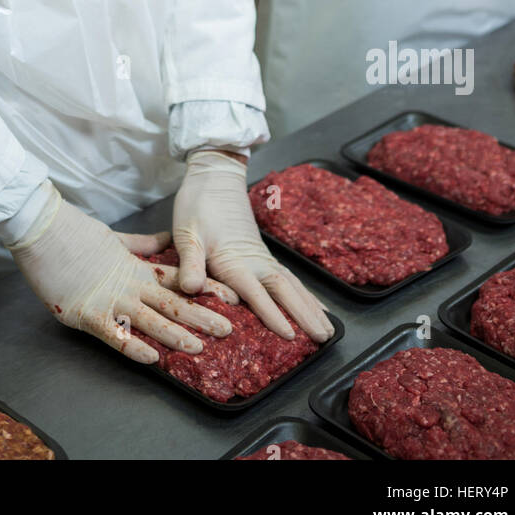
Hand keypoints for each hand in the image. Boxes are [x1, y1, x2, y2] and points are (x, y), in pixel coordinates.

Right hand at [6, 186, 234, 364]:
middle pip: (171, 302)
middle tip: (229, 330)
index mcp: (136, 269)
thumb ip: (143, 246)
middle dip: (201, 317)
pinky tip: (152, 358)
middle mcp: (128, 285)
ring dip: (175, 334)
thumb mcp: (115, 239)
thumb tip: (165, 241)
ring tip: (199, 347)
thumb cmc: (74, 234)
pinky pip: (114, 334)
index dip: (206, 290)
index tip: (232, 298)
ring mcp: (109, 300)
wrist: (42, 228)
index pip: (179, 280)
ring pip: (149, 319)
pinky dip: (133, 347)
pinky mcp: (86, 313)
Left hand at [173, 149, 333, 342]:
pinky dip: (305, 293)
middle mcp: (254, 260)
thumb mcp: (186, 233)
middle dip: (305, 315)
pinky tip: (314, 304)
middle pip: (285, 290)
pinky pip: (289, 276)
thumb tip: (191, 288)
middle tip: (324, 339)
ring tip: (328, 329)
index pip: (256, 292)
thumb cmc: (197, 205)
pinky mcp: (263, 253)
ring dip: (310, 306)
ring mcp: (262, 256)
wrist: (215, 176)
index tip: (291, 336)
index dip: (273, 315)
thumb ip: (190, 262)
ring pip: (292, 284)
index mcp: (234, 259)